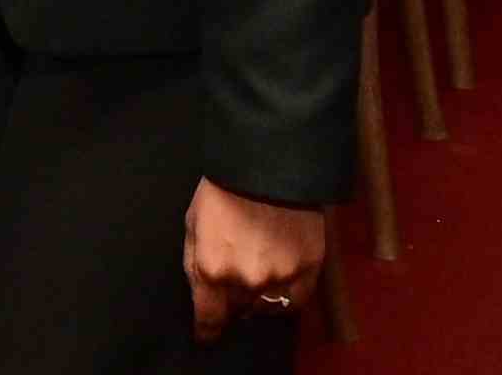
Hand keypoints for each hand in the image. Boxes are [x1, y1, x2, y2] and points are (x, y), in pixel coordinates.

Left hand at [183, 177, 324, 340]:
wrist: (266, 165)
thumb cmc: (222, 191)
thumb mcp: (192, 224)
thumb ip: (194, 264)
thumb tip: (201, 295)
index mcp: (212, 268)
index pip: (209, 317)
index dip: (207, 330)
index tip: (207, 335)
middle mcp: (245, 279)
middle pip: (238, 311)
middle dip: (232, 303)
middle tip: (232, 286)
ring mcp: (279, 276)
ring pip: (266, 307)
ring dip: (258, 299)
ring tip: (256, 276)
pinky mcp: (308, 268)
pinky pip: (296, 300)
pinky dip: (286, 297)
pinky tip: (278, 281)